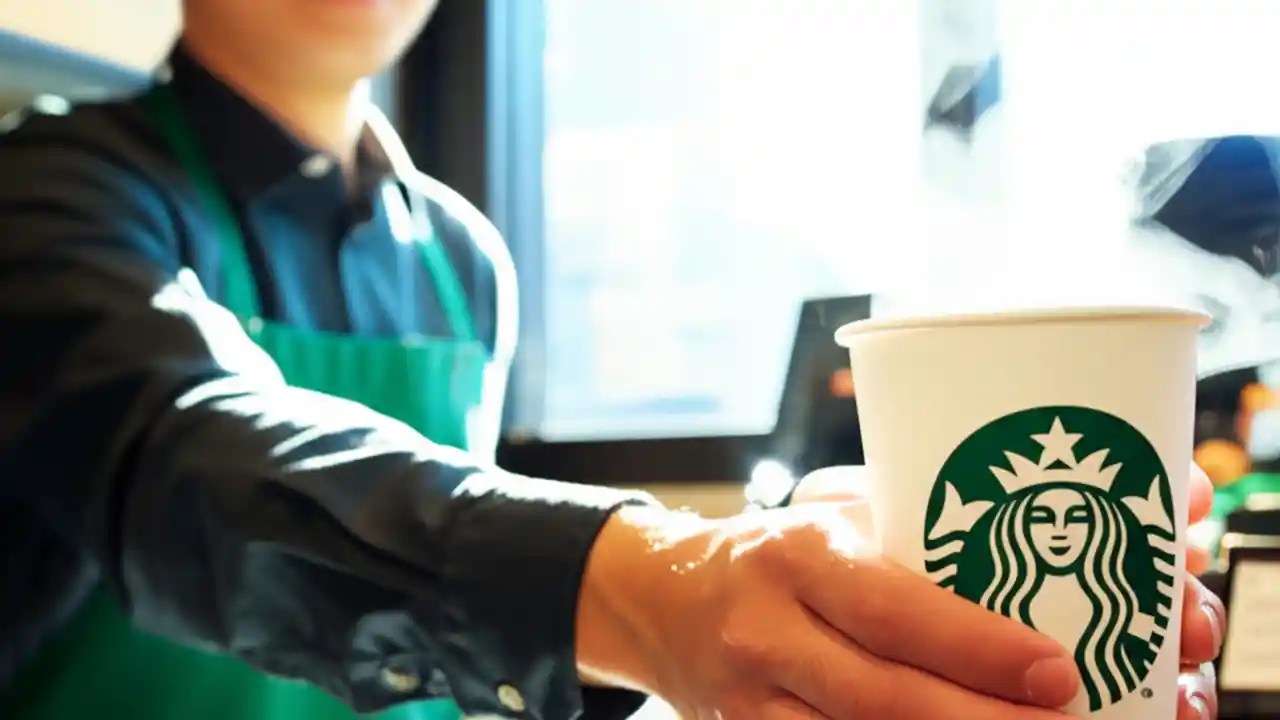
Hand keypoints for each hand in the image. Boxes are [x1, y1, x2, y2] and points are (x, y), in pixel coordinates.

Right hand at [791, 463, 1226, 719]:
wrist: (664, 597)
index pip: (890, 608)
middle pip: (884, 698)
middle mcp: (769, 630)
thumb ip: (933, 525)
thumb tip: (1106, 519)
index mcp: (799, 553)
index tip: (1058, 668)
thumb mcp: (837, 514)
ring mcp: (755, 699)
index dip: (976, 646)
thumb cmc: (780, 548)